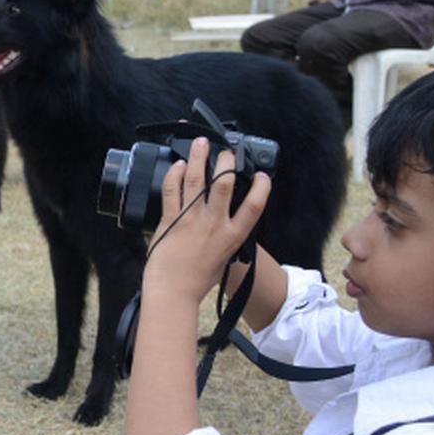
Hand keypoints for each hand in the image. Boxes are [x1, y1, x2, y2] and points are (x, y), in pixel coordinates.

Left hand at [142, 137, 270, 305]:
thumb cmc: (196, 279)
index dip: (261, 188)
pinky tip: (178, 165)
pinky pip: (172, 189)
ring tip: (201, 143)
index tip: (262, 176)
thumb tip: (228, 222)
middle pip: (225, 184)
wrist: (173, 291)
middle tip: (226, 152)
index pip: (254, 206)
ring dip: (199, 157)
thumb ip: (226, 237)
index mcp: (232, 237)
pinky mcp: (171, 219)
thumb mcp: (223, 258)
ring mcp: (191, 220)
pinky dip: (175, 174)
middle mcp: (214, 225)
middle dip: (227, 162)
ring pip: (197, 180)